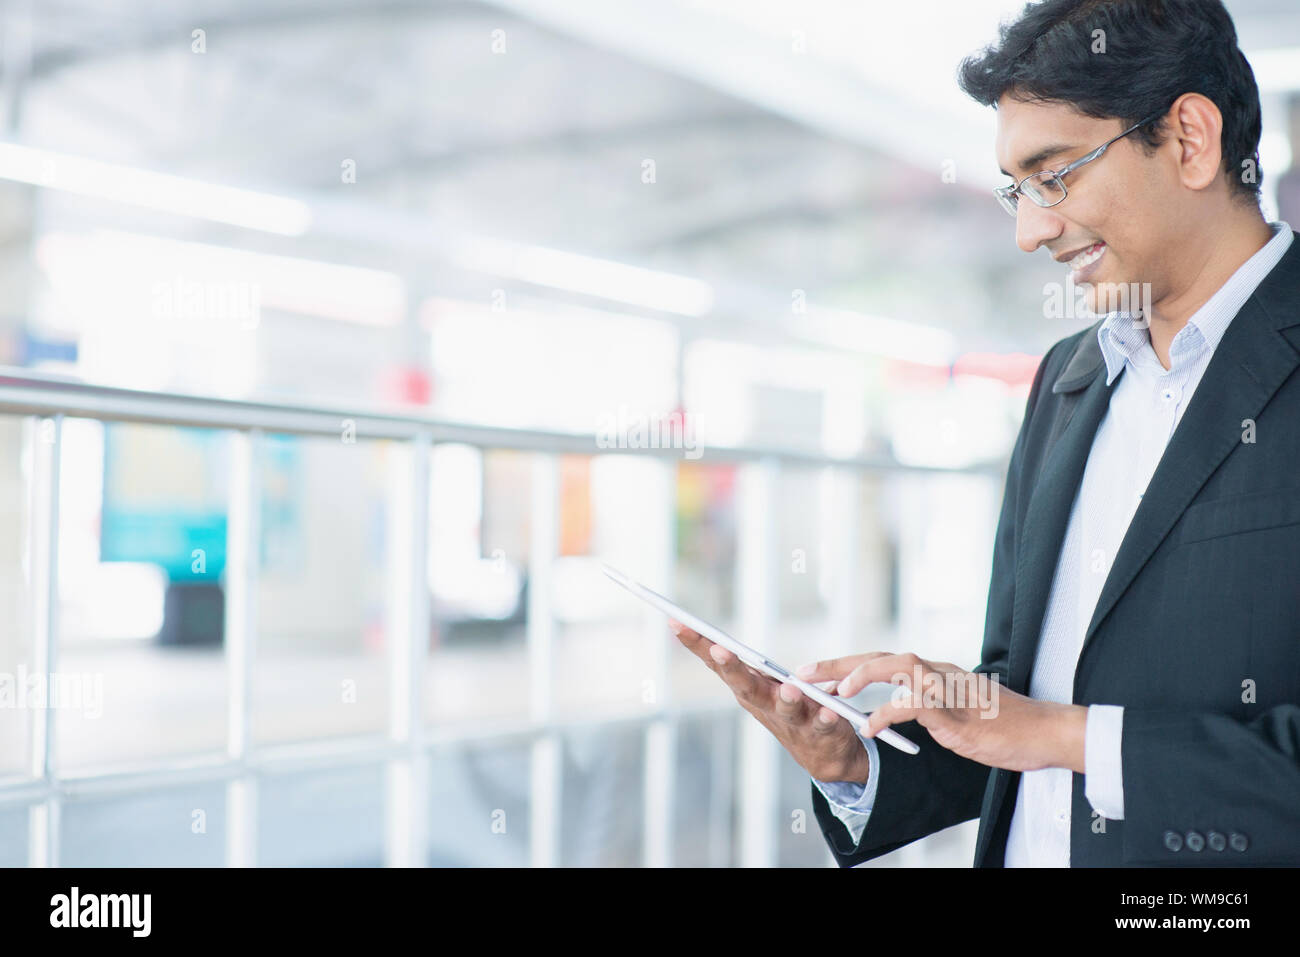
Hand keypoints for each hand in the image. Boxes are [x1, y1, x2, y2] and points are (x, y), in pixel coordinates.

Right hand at [668, 620, 871, 783]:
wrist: (824, 756)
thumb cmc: (786, 709)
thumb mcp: (760, 686)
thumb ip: (741, 666)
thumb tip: (709, 639)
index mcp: (748, 688)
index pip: (717, 663)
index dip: (696, 644)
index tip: (676, 621)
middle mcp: (765, 703)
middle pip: (745, 684)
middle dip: (731, 667)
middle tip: (719, 649)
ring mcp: (792, 719)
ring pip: (786, 708)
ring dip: (785, 699)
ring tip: (789, 690)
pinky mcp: (821, 730)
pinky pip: (823, 723)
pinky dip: (825, 717)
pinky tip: (829, 712)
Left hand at [797, 652, 1086, 772]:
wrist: (1045, 733)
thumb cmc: (1003, 727)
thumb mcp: (954, 714)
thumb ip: (924, 706)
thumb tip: (888, 709)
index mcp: (935, 673)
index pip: (883, 660)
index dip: (847, 663)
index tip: (814, 671)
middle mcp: (938, 672)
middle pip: (881, 656)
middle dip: (839, 663)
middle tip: (803, 672)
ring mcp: (950, 687)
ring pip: (899, 666)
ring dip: (863, 674)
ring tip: (835, 691)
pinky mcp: (959, 710)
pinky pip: (917, 704)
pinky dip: (889, 712)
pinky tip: (868, 726)